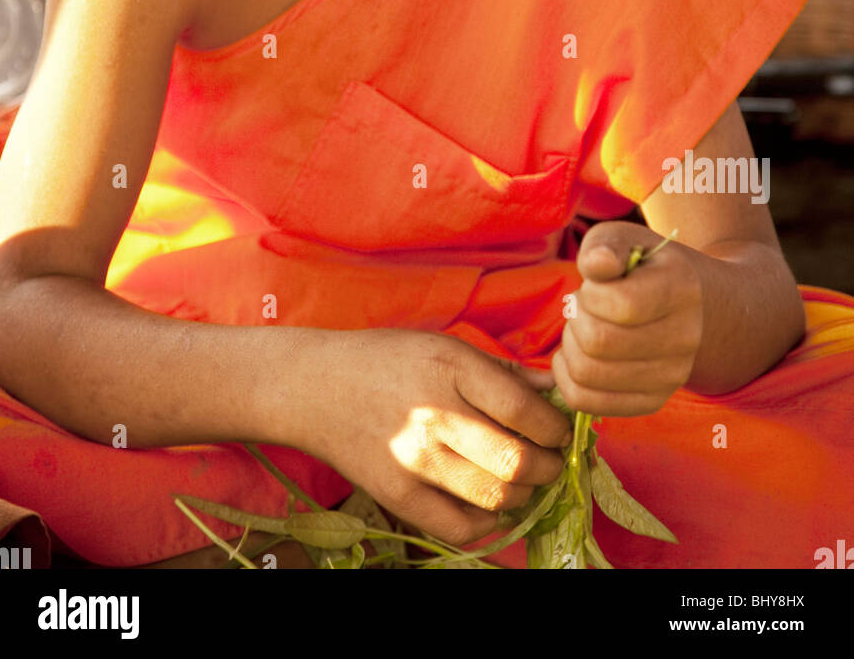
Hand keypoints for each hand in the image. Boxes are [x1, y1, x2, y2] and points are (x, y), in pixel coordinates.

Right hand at [300, 328, 571, 547]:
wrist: (315, 388)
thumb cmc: (387, 360)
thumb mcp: (444, 346)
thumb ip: (502, 372)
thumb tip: (555, 390)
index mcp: (451, 368)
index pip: (524, 410)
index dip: (555, 427)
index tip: (560, 430)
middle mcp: (434, 416)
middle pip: (516, 461)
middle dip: (549, 466)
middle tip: (550, 460)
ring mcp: (415, 461)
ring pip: (496, 498)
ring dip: (524, 495)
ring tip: (524, 481)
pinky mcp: (397, 497)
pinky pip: (459, 528)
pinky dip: (487, 524)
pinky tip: (492, 506)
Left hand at [552, 221, 702, 416]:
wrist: (685, 305)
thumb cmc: (642, 267)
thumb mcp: (624, 239)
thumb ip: (606, 245)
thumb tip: (597, 264)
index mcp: (681, 289)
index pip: (623, 305)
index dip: (592, 294)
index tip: (593, 285)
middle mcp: (685, 338)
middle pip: (599, 343)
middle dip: (576, 319)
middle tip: (583, 307)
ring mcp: (671, 376)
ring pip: (588, 374)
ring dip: (570, 346)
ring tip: (584, 327)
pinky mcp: (651, 401)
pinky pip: (587, 402)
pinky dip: (566, 377)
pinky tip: (577, 354)